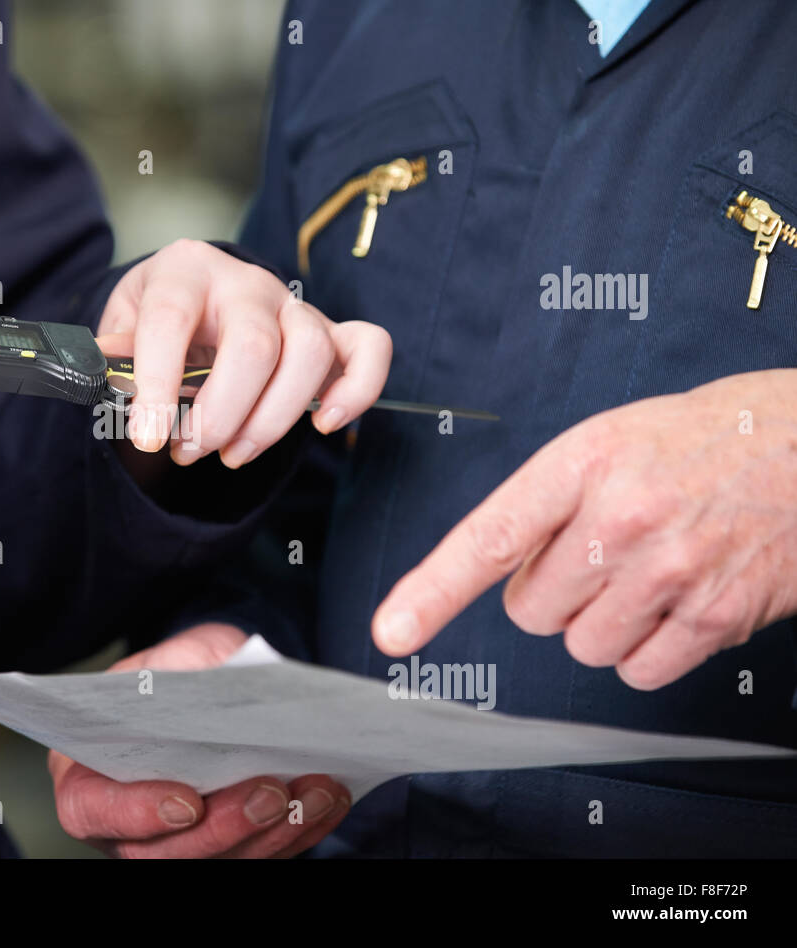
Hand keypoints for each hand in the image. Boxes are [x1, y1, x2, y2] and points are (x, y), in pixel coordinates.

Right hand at [48, 622, 351, 856]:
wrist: (210, 683)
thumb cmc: (179, 671)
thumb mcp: (175, 654)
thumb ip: (189, 670)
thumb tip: (230, 682)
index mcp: (87, 770)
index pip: (93, 809)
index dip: (135, 813)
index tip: (187, 800)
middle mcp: (127, 822)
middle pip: (163, 854)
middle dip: (224, 828)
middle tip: (270, 791)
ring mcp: (178, 843)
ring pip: (220, 863)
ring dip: (274, 835)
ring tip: (315, 792)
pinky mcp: (228, 848)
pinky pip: (260, 856)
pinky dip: (300, 833)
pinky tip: (329, 799)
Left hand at [98, 239, 390, 466]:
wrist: (195, 299)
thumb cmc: (159, 319)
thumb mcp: (122, 326)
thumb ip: (115, 354)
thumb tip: (107, 380)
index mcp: (184, 271)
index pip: (171, 321)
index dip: (159, 385)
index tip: (149, 437)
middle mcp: (246, 282)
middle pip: (253, 346)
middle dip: (221, 415)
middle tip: (189, 451)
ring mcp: (295, 305)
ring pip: (310, 354)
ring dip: (272, 420)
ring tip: (233, 454)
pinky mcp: (332, 331)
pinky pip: (368, 349)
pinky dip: (356, 390)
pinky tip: (324, 425)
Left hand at [372, 370, 796, 689]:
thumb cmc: (696, 440)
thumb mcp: (607, 441)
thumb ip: (546, 503)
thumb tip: (501, 575)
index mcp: (582, 463)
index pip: (490, 538)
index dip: (433, 592)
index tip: (393, 630)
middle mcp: (623, 516)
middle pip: (531, 611)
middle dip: (554, 593)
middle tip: (602, 552)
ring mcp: (673, 569)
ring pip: (583, 646)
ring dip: (602, 623)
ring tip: (646, 571)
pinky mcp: (718, 614)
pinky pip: (640, 671)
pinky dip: (649, 650)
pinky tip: (676, 601)